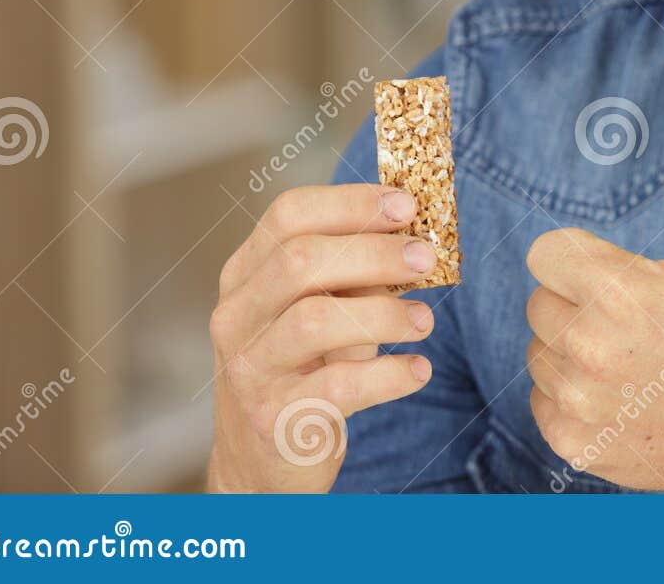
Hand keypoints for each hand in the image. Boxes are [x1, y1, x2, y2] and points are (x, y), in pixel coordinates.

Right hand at [207, 184, 438, 491]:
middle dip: (374, 252)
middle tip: (427, 258)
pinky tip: (419, 369)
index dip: (351, 202)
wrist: (266, 461)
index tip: (406, 204)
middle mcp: (237, 316)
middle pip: (300, 260)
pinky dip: (389, 375)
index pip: (288, 215)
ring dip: (385, 313)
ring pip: (315, 320)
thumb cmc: (306, 366)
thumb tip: (417, 236)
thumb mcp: (325, 309)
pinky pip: (339, 386)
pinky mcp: (274, 419)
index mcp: (246, 274)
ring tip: (425, 320)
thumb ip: (357, 273)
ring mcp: (250, 369)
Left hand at [524, 133, 663, 492]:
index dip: (576, 259)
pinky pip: (541, 401)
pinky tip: (617, 394)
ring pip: (538, 352)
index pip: (544, 253)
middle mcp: (588, 346)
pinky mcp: (573, 442)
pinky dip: (570, 397)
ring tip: (628, 358)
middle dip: (575, 303)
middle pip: (538, 302)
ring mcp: (578, 399)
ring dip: (569, 350)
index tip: (611, 274)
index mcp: (618, 291)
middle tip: (630, 320)